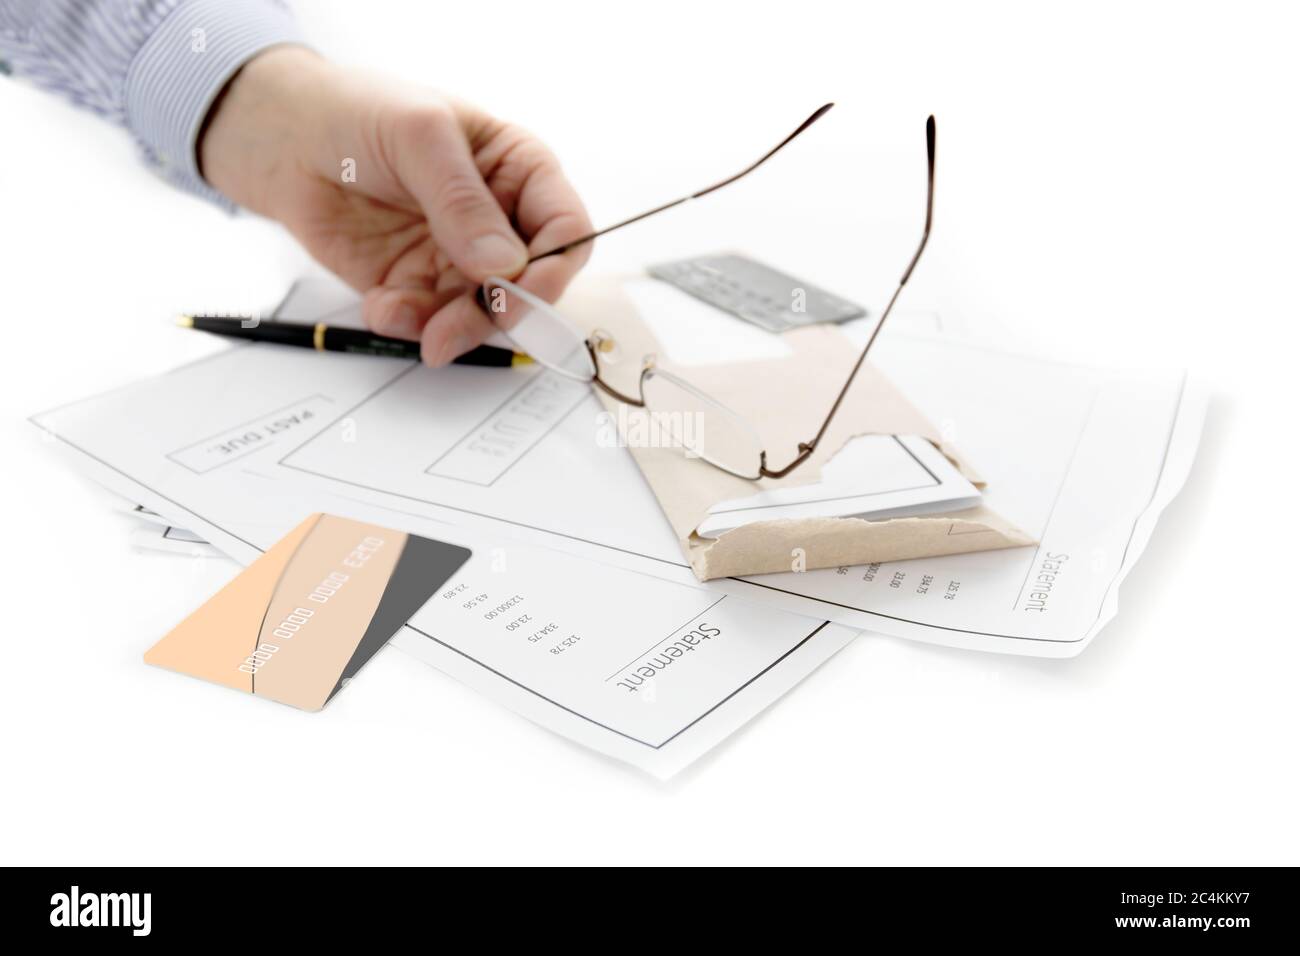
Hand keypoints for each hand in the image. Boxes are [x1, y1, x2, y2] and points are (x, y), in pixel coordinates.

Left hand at [199, 47, 592, 364]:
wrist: (285, 139)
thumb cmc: (358, 112)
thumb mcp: (418, 136)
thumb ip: (462, 201)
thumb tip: (504, 266)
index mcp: (520, 171)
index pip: (566, 229)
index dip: (552, 267)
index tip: (519, 290)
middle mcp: (500, 220)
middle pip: (530, 285)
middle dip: (496, 311)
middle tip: (458, 325)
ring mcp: (460, 258)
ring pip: (482, 314)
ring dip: (449, 327)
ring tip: (401, 314)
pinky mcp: (419, 286)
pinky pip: (431, 322)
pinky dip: (409, 325)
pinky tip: (380, 305)